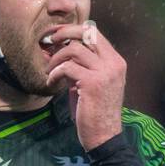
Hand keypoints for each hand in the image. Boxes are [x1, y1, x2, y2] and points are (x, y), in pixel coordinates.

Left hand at [44, 21, 125, 150]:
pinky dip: (55, 73)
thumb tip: (58, 47)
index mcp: (115, 61)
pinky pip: (67, 67)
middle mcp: (113, 63)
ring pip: (74, 49)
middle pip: (87, 33)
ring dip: (56, 58)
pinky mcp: (92, 83)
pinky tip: (51, 82)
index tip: (57, 34)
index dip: (73, 29)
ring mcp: (105, 72)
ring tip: (49, 70)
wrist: (103, 136)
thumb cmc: (94, 111)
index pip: (95, 33)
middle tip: (49, 40)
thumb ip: (80, 65)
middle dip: (64, 32)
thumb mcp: (90, 83)